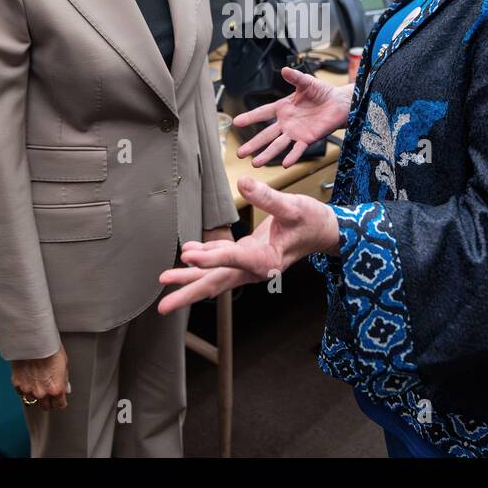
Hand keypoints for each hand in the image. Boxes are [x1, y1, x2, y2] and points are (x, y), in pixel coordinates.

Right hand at [10, 347, 69, 411]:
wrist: (33, 340)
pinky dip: (24, 388)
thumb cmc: (49, 349)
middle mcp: (41, 392)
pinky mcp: (17, 384)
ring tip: (37, 382)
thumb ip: (63, 380)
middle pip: (45, 406)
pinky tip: (28, 378)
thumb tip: (65, 389)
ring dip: (35, 394)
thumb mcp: (64, 365)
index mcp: (55, 389)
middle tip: (48, 392)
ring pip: (32, 400)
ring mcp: (28, 389)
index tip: (59, 399)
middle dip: (48, 401)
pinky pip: (21, 392)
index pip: (59, 405)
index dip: (60, 401)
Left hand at [157, 176, 339, 313]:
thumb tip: (244, 183)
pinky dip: (203, 260)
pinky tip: (187, 255)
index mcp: (267, 260)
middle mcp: (255, 269)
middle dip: (189, 292)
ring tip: (165, 282)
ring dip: (189, 279)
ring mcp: (249, 265)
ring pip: (215, 276)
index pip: (233, 259)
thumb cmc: (312, 221)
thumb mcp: (294, 207)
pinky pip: (221, 263)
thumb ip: (267, 198)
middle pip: (217, 282)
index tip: (188, 256)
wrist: (324, 232)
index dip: (210, 258)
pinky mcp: (247, 257)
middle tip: (163, 305)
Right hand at [234, 67, 351, 167]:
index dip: (250, 117)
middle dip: (253, 144)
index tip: (236, 122)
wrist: (339, 103)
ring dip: (267, 154)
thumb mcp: (306, 82)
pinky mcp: (308, 139)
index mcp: (283, 108)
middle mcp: (286, 122)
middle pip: (266, 135)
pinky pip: (298, 149)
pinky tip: (285, 164)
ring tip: (256, 163)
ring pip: (278, 145)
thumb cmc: (322, 92)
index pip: (262, 113)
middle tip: (240, 153)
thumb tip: (285, 69)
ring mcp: (295, 132)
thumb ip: (295, 77)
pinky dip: (292, 156)